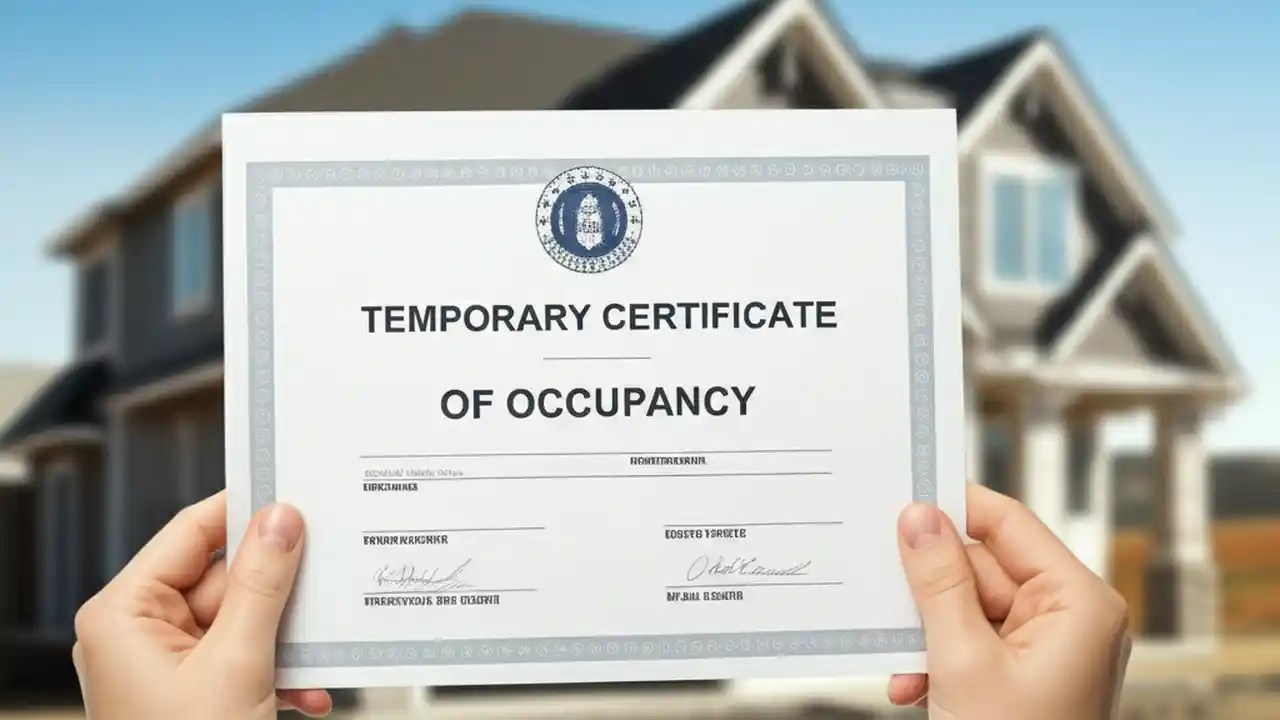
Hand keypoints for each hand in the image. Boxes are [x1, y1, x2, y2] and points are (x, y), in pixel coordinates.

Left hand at [73, 492, 331, 718]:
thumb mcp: (236, 663)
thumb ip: (262, 584)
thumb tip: (281, 520)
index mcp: (123, 613)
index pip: (190, 532)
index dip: (245, 510)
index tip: (295, 492)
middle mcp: (138, 632)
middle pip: (223, 577)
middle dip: (280, 592)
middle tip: (327, 581)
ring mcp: (166, 665)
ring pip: (243, 619)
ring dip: (287, 638)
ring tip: (316, 655)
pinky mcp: (194, 692)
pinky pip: (244, 656)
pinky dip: (279, 669)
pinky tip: (307, 690)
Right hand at [888, 484, 1130, 718]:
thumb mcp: (962, 660)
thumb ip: (937, 582)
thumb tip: (918, 517)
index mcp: (1078, 602)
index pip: (1008, 524)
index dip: (954, 506)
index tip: (901, 491)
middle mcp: (1070, 617)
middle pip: (982, 567)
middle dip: (930, 591)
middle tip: (882, 590)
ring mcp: (1049, 648)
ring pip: (968, 606)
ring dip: (927, 633)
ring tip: (906, 665)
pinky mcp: (1024, 675)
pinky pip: (971, 640)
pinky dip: (937, 658)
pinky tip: (915, 686)